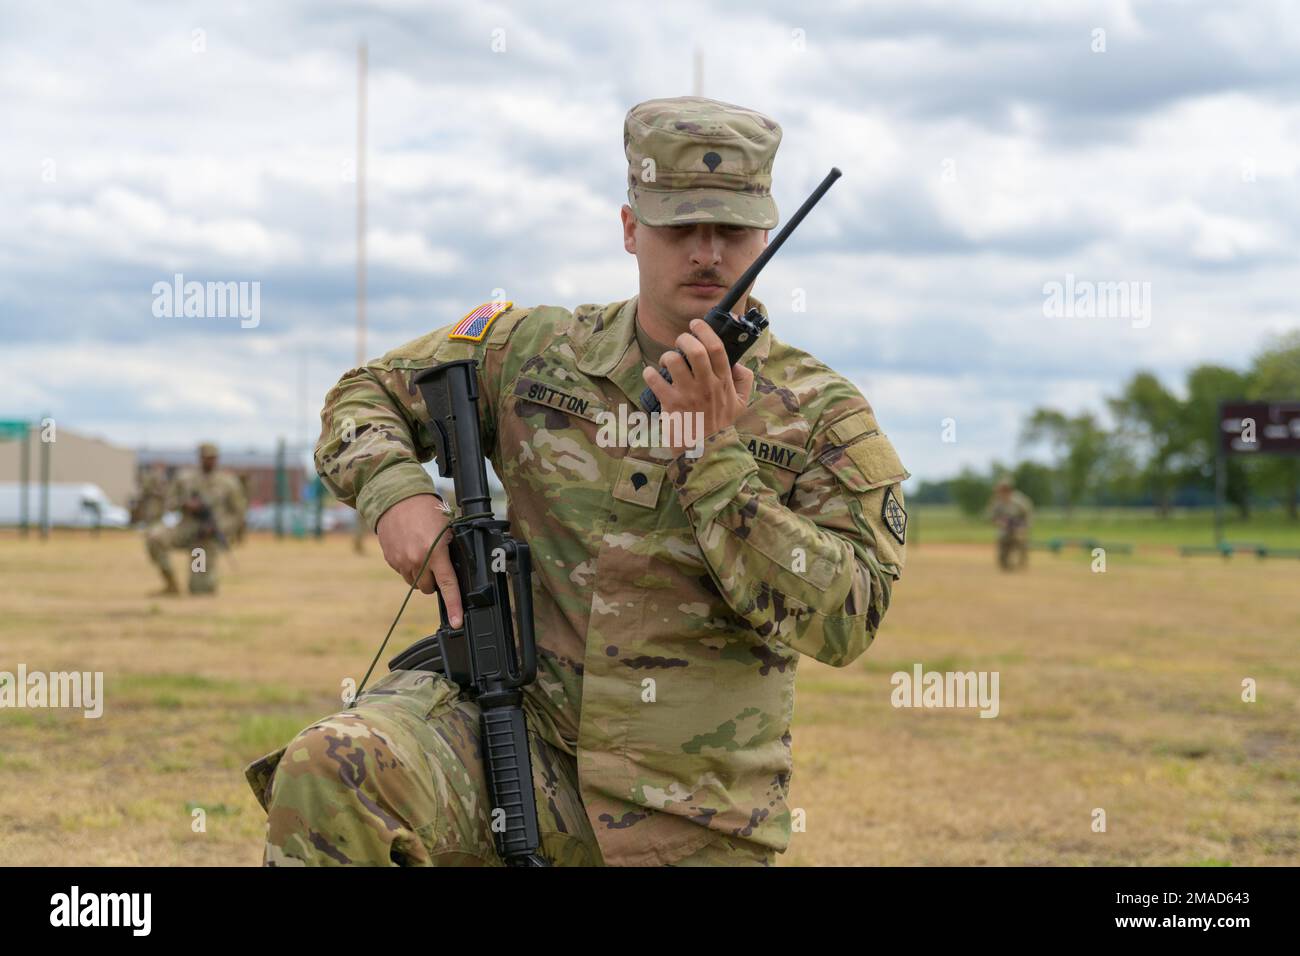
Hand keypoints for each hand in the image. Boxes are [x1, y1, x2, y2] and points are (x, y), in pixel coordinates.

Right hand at [376, 494, 462, 626]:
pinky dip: (409, 566)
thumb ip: (449, 551)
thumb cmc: (425, 509)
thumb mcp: (447, 528)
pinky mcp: (390, 559)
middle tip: (437, 563)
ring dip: (421, 575)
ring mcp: (401, 562)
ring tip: (423, 553)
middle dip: (435, 581)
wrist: (395, 498)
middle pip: (428, 588)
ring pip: (415, 582)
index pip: (447, 585)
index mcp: (435, 553)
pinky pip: (403, 572)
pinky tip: (410, 549)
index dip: (454, 605)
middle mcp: (416, 561)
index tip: (457, 621)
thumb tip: (454, 569)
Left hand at [641, 318, 754, 457]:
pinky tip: (651, 375)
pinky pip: (655, 381)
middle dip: (684, 339)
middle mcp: (707, 386)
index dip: (705, 331)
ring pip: (674, 362)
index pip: (717, 349)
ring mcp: (688, 395)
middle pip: (696, 351)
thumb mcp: (741, 404)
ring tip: (666, 362)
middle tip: (680, 342)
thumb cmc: (721, 426)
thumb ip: (744, 381)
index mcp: (724, 382)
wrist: (707, 453)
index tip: (696, 324)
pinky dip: (650, 374)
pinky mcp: (671, 405)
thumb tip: (738, 364)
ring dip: (667, 356)